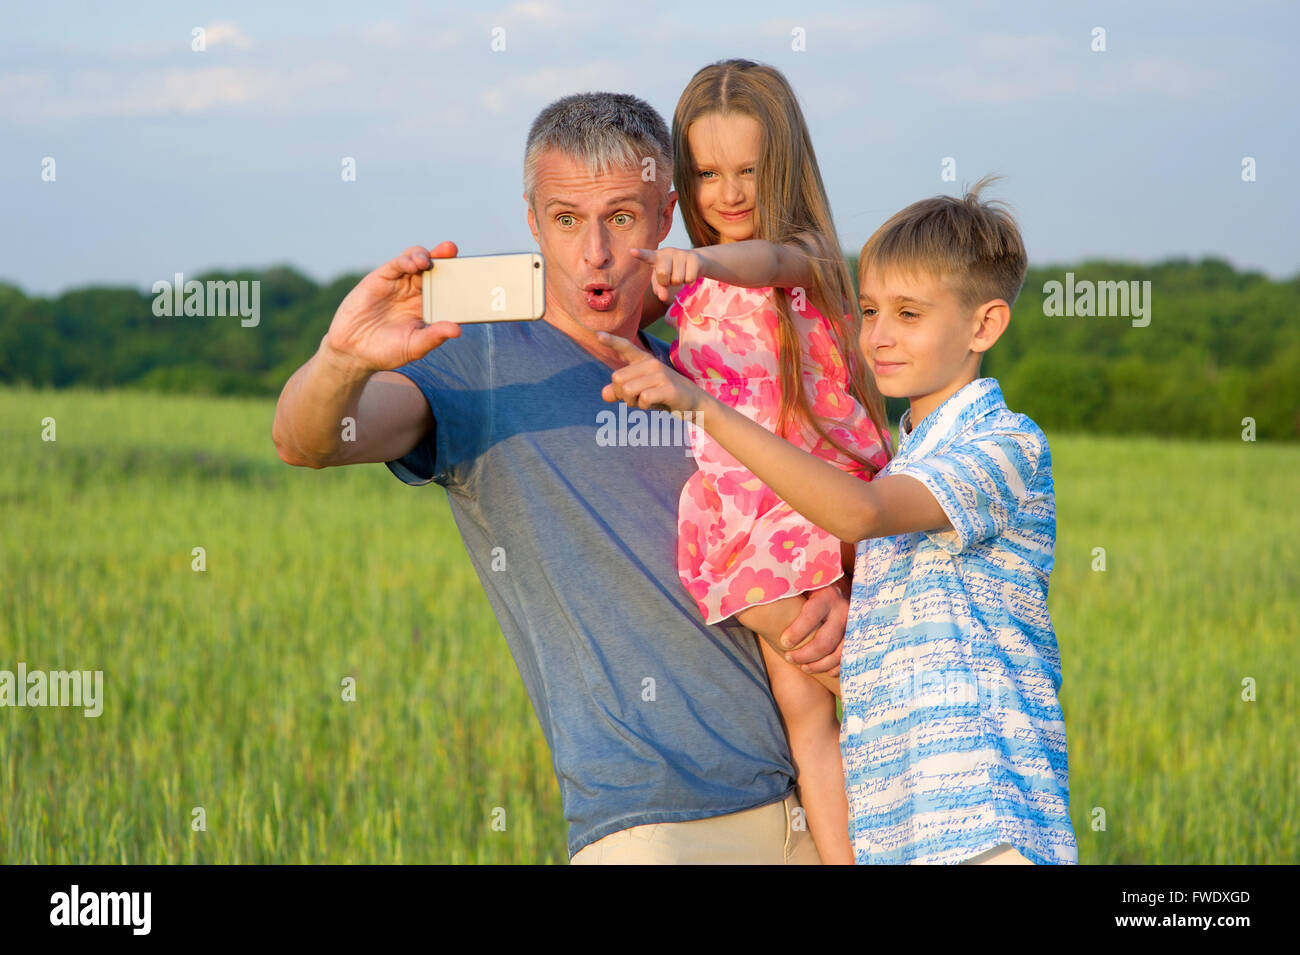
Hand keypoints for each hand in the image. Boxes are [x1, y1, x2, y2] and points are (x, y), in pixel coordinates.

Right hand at [323, 242, 462, 373]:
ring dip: (425, 255)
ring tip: (429, 261)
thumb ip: (434, 336)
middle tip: (451, 249)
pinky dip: (405, 260)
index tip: (469, 271)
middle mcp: (415, 291)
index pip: (447, 287)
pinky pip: (395, 264)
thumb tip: (458, 330)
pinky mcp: (380, 278)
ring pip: (416, 260)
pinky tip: (413, 263)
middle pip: (434, 268)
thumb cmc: (386, 351)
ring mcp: (399, 283)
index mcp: (428, 306)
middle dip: (444, 257)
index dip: (457, 277)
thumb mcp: (414, 346)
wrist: (353, 352)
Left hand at [596, 332, 706, 415]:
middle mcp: (651, 363)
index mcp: (644, 360)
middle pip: (617, 378)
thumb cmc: (663, 395)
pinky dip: (644, 406)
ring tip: (645, 402)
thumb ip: (620, 392)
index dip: (611, 341)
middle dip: (621, 394)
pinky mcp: (668, 388)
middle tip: (636, 399)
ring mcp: (661, 374)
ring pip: (628, 389)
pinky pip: (643, 398)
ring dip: (632, 402)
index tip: (598, 334)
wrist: (694, 403)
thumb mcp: (640, 392)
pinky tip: (655, 404)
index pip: (626, 347)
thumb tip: (604, 394)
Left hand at [630, 246, 705, 301]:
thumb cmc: (673, 272)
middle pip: (663, 273)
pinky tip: (690, 274)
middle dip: (666, 282)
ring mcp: (681, 253)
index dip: (640, 254)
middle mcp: (668, 252)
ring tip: (681, 274)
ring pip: (677, 279)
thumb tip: (663, 297)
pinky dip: (689, 282)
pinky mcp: (693, 258)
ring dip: (679, 282)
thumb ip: (659, 289)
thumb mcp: (663, 280)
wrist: (696, 262)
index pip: (647, 256)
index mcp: (656, 257)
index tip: (631, 251)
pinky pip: (689, 279)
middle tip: (670, 279)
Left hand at [779, 576, 850, 678]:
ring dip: (820, 664)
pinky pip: (850, 656)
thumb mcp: (803, 583)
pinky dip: (838, 666)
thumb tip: (752, 596)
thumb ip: (786, 589)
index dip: (797, 632)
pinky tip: (826, 670)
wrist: (843, 586)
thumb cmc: (814, 587)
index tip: (783, 642)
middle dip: (805, 654)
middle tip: (789, 658)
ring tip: (804, 667)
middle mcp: (842, 610)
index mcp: (825, 595)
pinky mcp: (859, 634)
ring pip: (839, 652)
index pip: (811, 616)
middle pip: (825, 641)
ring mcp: (853, 624)